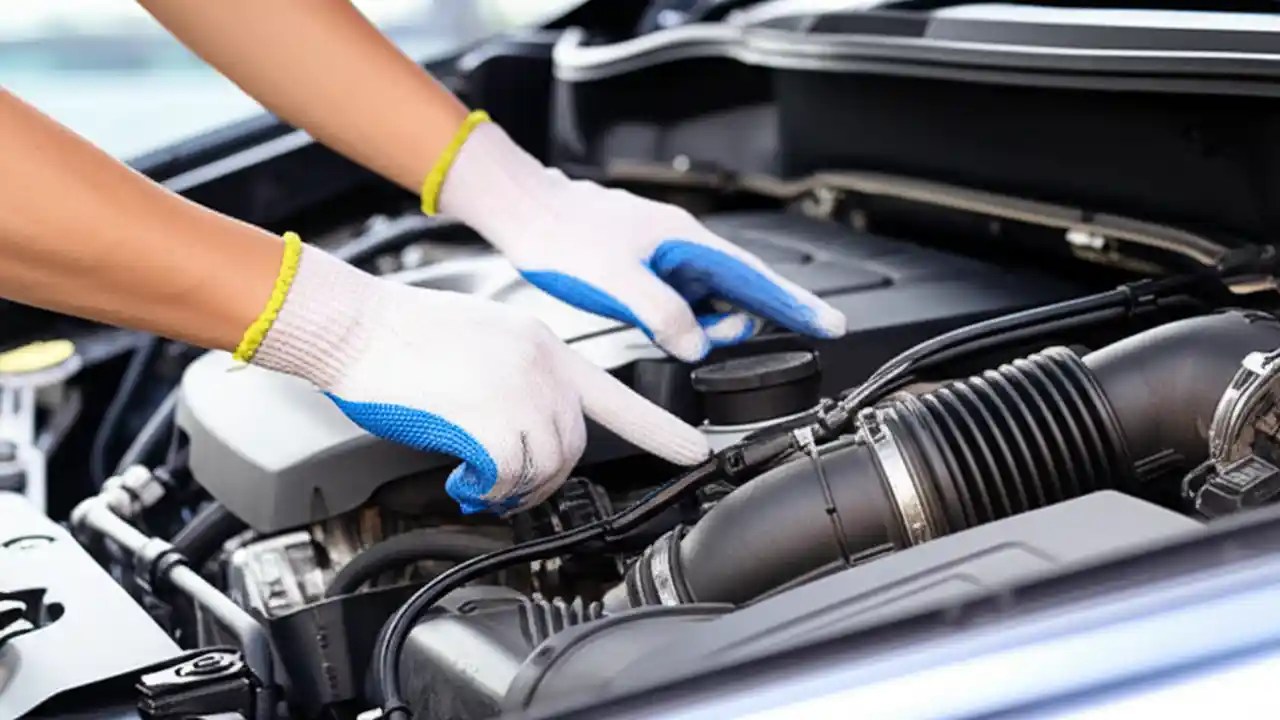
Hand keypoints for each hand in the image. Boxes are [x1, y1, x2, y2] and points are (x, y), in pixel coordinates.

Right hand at [251, 243, 709, 513]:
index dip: (660, 429)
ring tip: (480, 477)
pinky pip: (509, 478)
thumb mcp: (483, 342)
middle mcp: (543, 368)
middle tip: (506, 481)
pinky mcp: (492, 420)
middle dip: (546, 475)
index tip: (694, 450)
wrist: (357, 325)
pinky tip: (464, 476)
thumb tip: (527, 436)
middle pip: (574, 446)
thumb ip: (521, 382)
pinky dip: (487, 489)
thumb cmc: (403, 336)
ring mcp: (520, 393)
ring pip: (546, 466)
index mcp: (546, 346)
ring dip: (514, 485)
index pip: (617, 394)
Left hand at [436, 119, 847, 361]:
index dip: (796, 304)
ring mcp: (665, 257)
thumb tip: (698, 343)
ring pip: (708, 298)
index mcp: (686, 243)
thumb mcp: (617, 280)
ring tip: (692, 339)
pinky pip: (682, 299)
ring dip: (713, 323)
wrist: (525, 213)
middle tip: (743, 340)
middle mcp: (683, 248)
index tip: (832, 323)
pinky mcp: (645, 268)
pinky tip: (673, 331)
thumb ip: (663, 313)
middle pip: (739, 289)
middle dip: (756, 318)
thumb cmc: (565, 235)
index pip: (756, 278)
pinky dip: (687, 319)